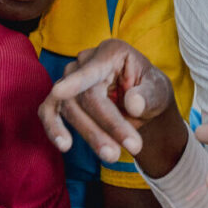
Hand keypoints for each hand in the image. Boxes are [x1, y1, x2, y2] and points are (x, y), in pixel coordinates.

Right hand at [37, 39, 180, 166]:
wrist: (141, 102)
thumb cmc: (148, 92)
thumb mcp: (158, 92)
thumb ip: (148, 96)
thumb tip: (133, 104)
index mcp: (110, 52)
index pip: (92, 70)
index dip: (76, 82)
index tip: (60, 92)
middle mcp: (85, 60)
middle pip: (85, 96)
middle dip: (106, 126)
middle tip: (127, 149)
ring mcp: (68, 78)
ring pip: (69, 108)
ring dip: (90, 135)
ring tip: (112, 156)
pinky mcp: (59, 99)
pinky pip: (49, 112)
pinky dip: (54, 129)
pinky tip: (64, 145)